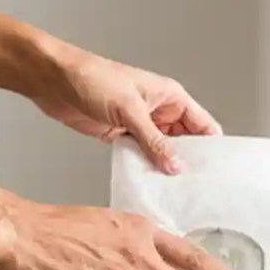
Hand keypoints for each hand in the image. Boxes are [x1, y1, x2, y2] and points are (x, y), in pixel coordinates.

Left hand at [34, 48, 221, 173]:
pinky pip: (141, 155)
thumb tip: (176, 165)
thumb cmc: (93, 78)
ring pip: (162, 151)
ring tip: (173, 191)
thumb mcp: (130, 110)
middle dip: (188, 162)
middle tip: (194, 188)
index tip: (216, 170)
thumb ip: (154, 141)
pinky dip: (145, 168)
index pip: (202, 124)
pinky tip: (149, 183)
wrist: (54, 81)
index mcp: (170, 96)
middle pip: (184, 142)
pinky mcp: (122, 136)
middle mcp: (159, 111)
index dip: (211, 146)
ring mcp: (140, 124)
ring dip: (164, 168)